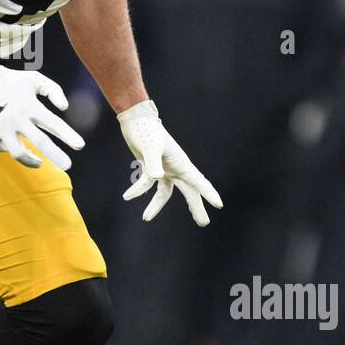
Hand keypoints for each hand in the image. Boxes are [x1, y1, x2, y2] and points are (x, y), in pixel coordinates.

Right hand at [0, 56, 84, 170]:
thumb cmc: (12, 80)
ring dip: (31, 161)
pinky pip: (4, 147)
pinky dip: (12, 148)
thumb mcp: (35, 79)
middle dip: (56, 155)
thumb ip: (54, 90)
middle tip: (68, 166)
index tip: (80, 145)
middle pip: (40, 141)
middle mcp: (16, 117)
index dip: (68, 135)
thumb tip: (65, 109)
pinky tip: (19, 146)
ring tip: (40, 163)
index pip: (53, 123)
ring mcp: (1, 127)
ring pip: (19, 153)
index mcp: (29, 105)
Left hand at [118, 99, 222, 226]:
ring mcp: (163, 169)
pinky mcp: (151, 168)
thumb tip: (157, 177)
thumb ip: (153, 163)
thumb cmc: (147, 131)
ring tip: (146, 217)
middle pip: (188, 191)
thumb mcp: (150, 147)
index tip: (218, 204)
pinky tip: (126, 195)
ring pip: (165, 193)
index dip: (208, 193)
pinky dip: (137, 189)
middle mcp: (175, 168)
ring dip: (156, 206)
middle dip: (196, 207)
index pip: (198, 181)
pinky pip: (146, 184)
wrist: (135, 121)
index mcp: (181, 163)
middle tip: (203, 223)